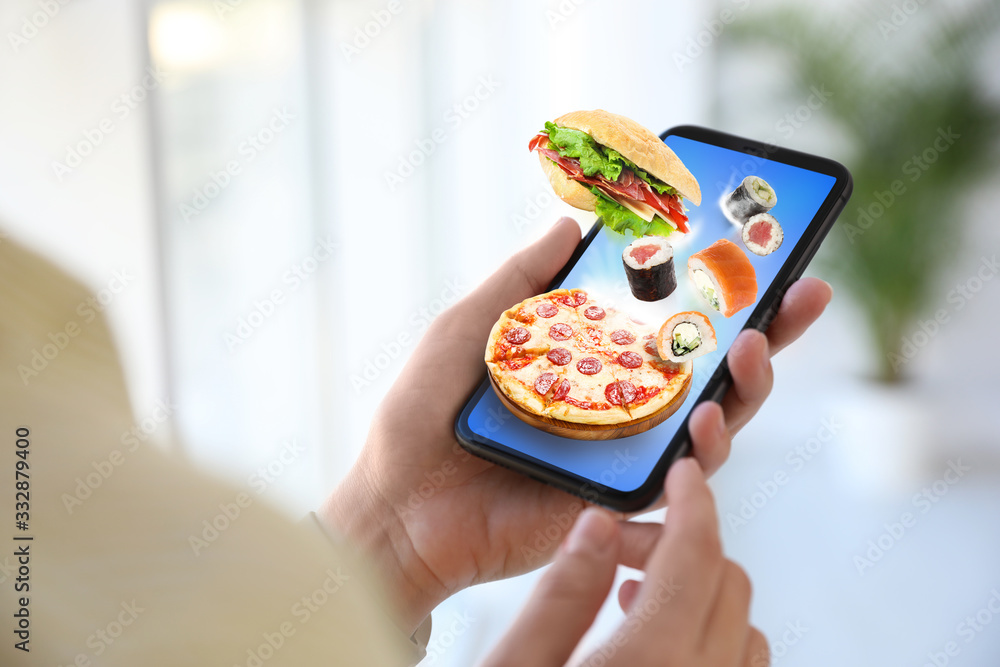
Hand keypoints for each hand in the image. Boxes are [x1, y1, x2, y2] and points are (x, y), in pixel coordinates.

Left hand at [319, 217, 831, 632]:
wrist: (398, 506)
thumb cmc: (422, 416)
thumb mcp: (470, 327)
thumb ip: (521, 280)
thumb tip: (570, 223)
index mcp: (585, 358)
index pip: (663, 319)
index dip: (714, 288)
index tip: (759, 249)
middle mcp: (615, 403)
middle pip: (707, 367)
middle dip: (765, 331)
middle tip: (800, 294)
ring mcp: (622, 453)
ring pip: (712, 421)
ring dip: (747, 386)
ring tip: (755, 350)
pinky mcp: (617, 501)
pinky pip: (678, 478)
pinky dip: (703, 451)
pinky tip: (708, 420)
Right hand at [482, 458, 768, 666]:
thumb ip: (560, 597)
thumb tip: (598, 525)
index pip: (697, 557)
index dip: (694, 502)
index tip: (682, 472)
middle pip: (730, 585)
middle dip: (687, 547)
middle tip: (620, 552)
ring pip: (746, 632)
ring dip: (702, 597)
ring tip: (630, 600)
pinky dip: (713, 642)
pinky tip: (654, 648)